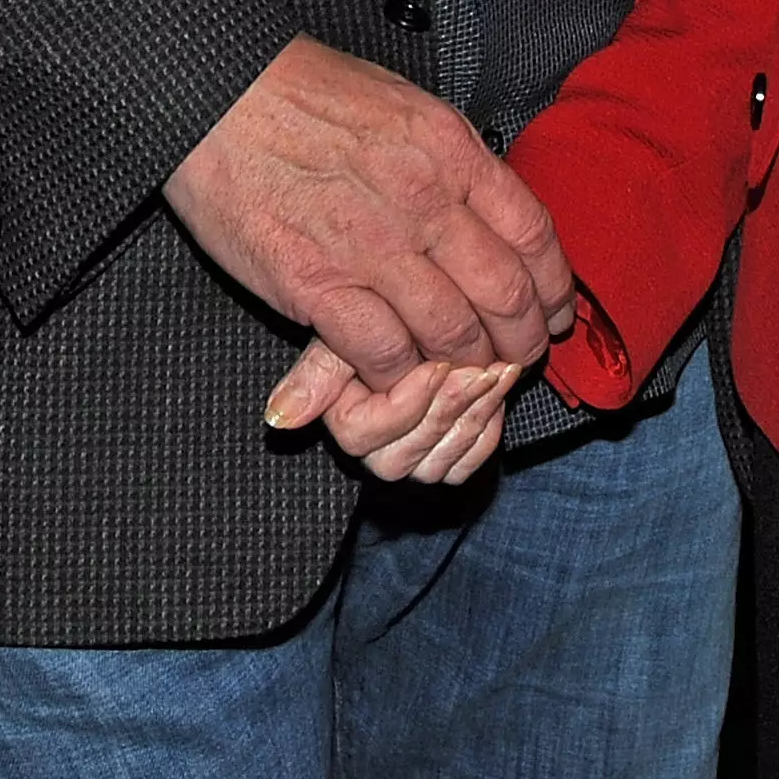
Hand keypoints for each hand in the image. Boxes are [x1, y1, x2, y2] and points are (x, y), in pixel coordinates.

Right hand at [165, 36, 572, 392]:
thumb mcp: (402, 102)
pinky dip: (401, 376)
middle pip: (504, 292)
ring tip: (467, 375)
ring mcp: (372, 246)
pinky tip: (402, 374)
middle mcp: (423, 199)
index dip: (554, 284)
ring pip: (452, 333)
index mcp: (449, 149)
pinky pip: (383, 353)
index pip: (531, 232)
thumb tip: (485, 206)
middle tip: (520, 359)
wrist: (219, 92)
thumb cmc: (304, 91)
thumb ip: (448, 159)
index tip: (557, 310)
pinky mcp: (317, 285)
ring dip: (468, 366)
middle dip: (523, 339)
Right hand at [266, 335, 519, 483]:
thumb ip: (318, 371)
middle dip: (448, 410)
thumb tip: (277, 418)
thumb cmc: (380, 314)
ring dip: (474, 417)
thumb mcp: (350, 330)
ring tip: (500, 369)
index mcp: (345, 420)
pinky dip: (487, 430)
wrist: (430, 317)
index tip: (437, 366)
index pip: (363, 437)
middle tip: (482, 367)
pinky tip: (501, 392)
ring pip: (439, 463)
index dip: (404, 405)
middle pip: (404, 458)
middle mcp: (376, 449)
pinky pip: (467, 464)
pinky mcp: (448, 456)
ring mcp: (413, 456)